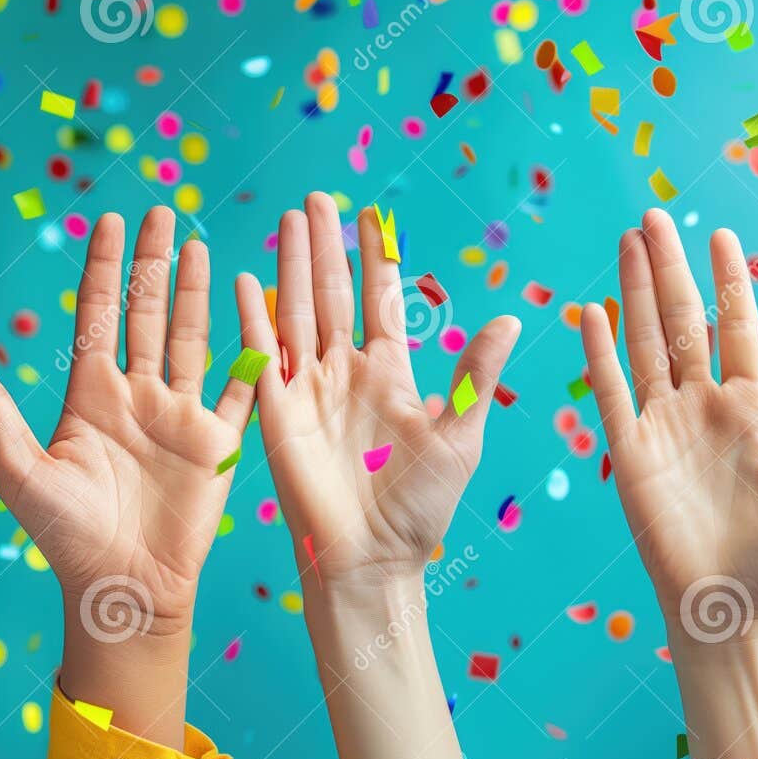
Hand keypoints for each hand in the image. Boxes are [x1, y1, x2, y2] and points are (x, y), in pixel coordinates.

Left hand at [0, 207, 253, 747]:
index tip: (109, 221)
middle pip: (148, 315)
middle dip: (153, 264)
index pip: (98, 317)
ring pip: (193, 339)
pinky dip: (250, 349)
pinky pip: (240, 387)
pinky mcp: (218, 445)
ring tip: (197, 244)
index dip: (104, 270)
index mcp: (91, 397)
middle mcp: (138, 398)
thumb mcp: (20, 470)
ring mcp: (182, 418)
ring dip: (195, 292)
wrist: (123, 588)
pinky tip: (254, 311)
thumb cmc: (66, 538)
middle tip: (160, 212)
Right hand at [238, 193, 519, 758]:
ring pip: (297, 312)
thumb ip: (476, 375)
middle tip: (316, 199)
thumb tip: (512, 319)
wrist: (371, 559)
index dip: (374, 260)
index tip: (370, 216)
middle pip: (331, 294)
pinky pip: (260, 356)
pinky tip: (244, 281)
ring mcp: (308, 391)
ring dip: (293, 267)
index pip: (379, 301)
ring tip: (290, 220)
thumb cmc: (420, 507)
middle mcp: (345, 374)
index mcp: (390, 374)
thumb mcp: (460, 434)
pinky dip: (251, 319)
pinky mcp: (276, 413)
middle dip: (325, 247)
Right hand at [579, 210, 757, 758]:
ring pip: (645, 343)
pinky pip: (611, 392)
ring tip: (626, 244)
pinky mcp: (629, 453)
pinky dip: (600, 353)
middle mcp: (701, 407)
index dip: (728, 282)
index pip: (736, 329)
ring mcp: (661, 426)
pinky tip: (591, 312)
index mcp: (749, 409)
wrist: (728, 605)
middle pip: (681, 322)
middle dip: (668, 269)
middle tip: (654, 216)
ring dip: (634, 293)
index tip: (720, 235)